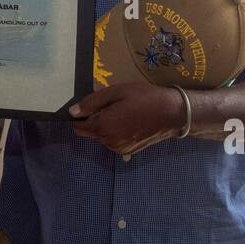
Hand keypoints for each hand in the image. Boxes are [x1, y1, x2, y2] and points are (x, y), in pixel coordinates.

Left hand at [68, 82, 185, 154]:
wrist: (172, 113)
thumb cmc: (144, 98)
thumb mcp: (116, 92)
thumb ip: (92, 103)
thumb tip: (72, 112)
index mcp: (102, 127)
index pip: (78, 127)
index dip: (80, 116)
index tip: (91, 106)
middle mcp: (108, 142)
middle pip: (90, 132)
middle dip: (94, 120)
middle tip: (113, 106)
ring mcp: (119, 149)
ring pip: (102, 137)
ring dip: (106, 126)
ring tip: (124, 112)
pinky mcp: (128, 151)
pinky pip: (113, 141)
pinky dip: (116, 132)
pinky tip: (130, 121)